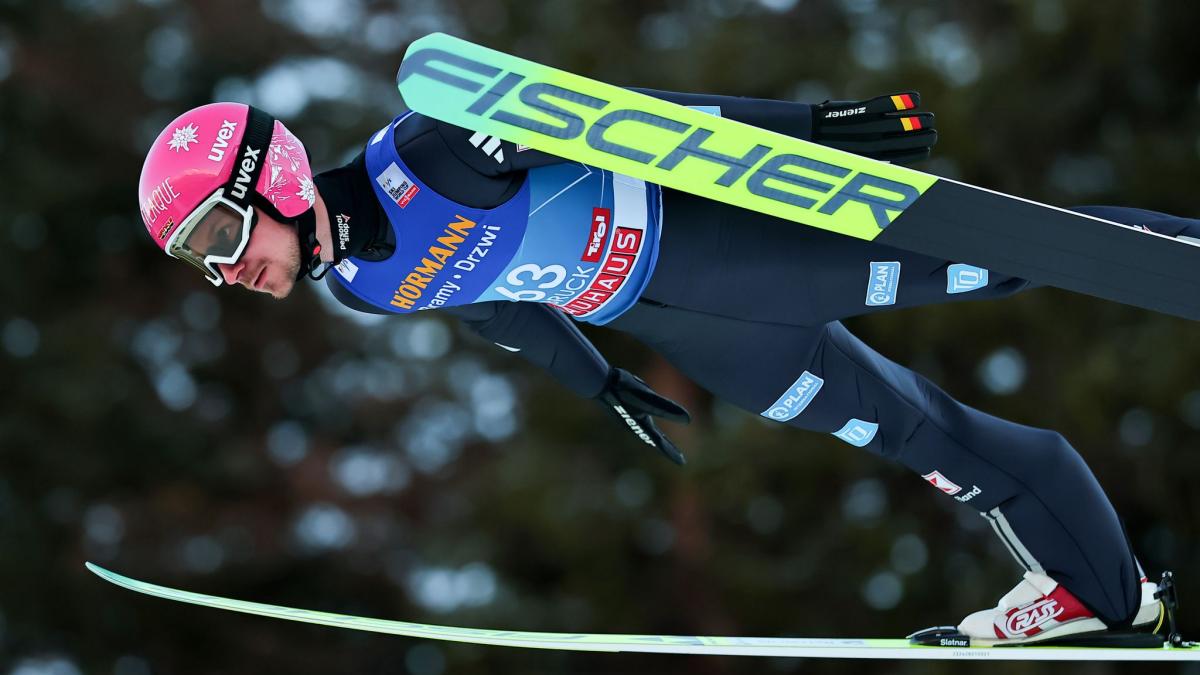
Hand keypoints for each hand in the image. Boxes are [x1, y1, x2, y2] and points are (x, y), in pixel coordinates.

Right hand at [596, 368, 690, 465]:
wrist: (598, 382)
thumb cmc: (622, 390)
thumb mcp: (648, 398)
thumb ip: (667, 409)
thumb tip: (689, 419)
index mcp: (642, 425)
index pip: (661, 442)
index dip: (672, 452)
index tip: (682, 463)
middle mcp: (635, 424)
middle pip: (654, 439)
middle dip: (666, 447)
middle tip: (677, 456)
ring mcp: (628, 418)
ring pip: (645, 430)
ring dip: (656, 438)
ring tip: (662, 442)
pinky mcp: (623, 410)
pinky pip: (639, 421)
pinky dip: (646, 426)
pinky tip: (644, 419)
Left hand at [812, 91, 936, 164]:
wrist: (804, 132)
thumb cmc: (826, 148)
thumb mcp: (847, 160)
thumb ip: (869, 159)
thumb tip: (891, 160)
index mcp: (864, 160)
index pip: (897, 158)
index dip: (915, 154)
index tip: (928, 149)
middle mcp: (865, 145)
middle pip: (900, 142)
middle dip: (920, 138)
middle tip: (934, 133)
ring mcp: (861, 127)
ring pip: (894, 125)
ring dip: (916, 122)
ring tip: (930, 119)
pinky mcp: (856, 111)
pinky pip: (881, 105)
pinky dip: (900, 101)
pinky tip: (917, 99)